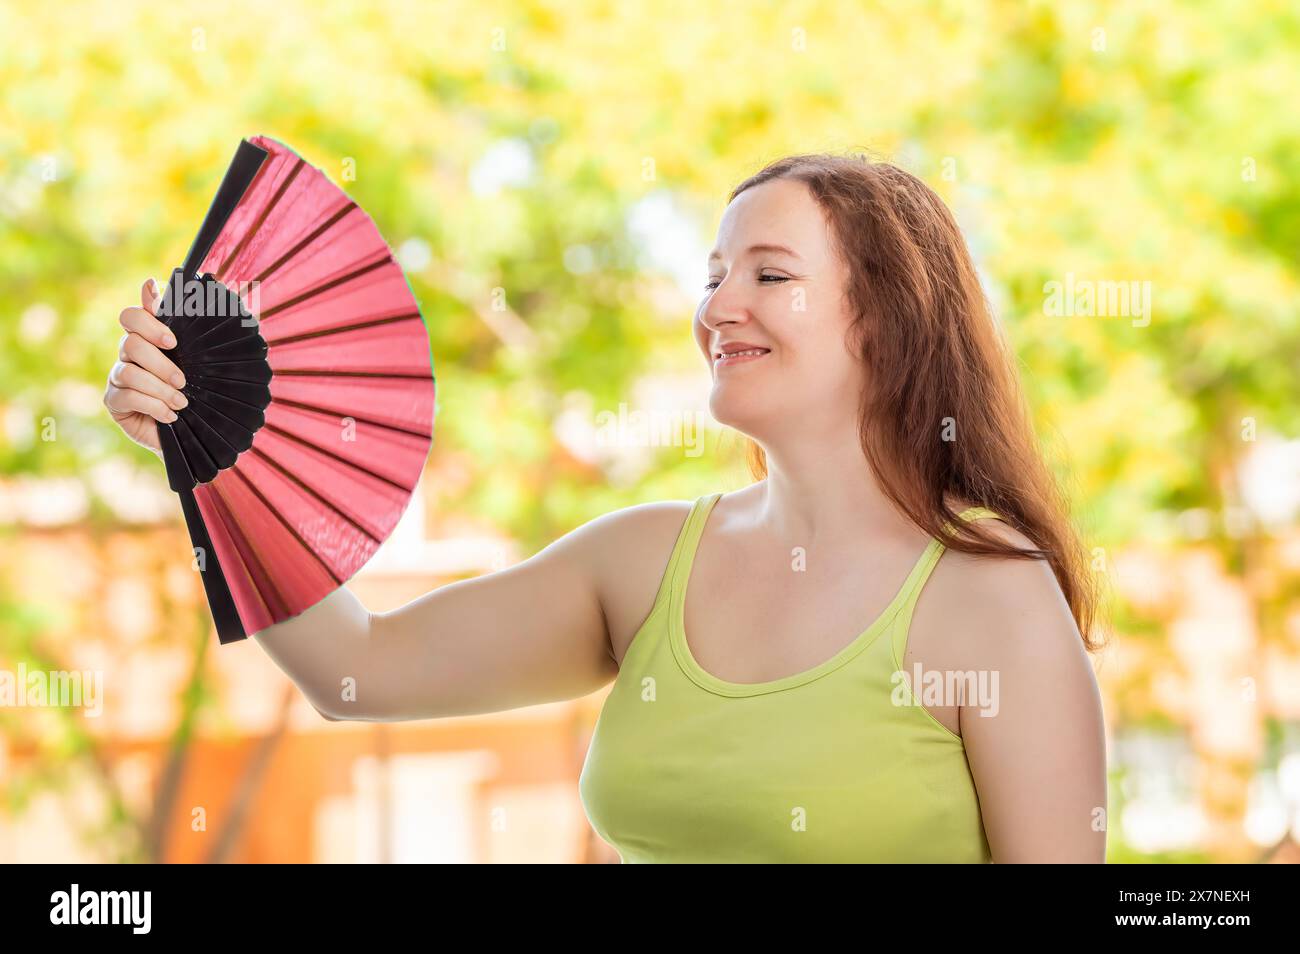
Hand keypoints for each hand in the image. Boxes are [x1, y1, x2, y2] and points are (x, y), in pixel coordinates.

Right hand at [103, 277, 188, 454]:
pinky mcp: (114, 400)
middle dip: (161, 363)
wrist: (192, 432)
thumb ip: (192, 330)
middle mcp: (129, 353)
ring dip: (159, 389)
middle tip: (183, 381)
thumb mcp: (202, 363)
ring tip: (181, 403)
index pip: (133, 315)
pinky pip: (126, 396)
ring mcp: (118, 375)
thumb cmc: (198, 392)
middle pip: (131, 342)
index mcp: (148, 338)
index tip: (173, 339)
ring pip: (129, 371)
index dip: (148, 319)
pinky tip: (170, 416)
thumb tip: (165, 289)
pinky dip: (153, 406)